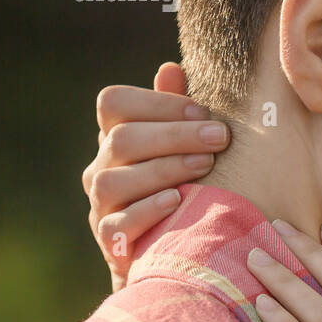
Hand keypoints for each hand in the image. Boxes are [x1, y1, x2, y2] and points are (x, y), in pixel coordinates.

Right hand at [82, 62, 231, 290]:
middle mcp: (101, 166)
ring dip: (164, 169)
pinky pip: (117, 223)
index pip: (115, 103)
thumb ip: (178, 111)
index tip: (204, 111)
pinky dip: (147, 210)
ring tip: (205, 166)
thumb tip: (170, 69)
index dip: (157, 102)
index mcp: (116, 135)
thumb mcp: (187, 147)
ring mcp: (101, 204)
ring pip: (115, 180)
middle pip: (122, 138)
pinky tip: (178, 201)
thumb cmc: (188, 185)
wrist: (177, 253)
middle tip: (220, 138)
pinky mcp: (109, 240)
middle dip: (175, 134)